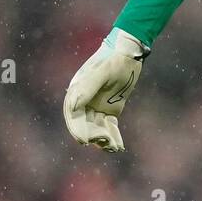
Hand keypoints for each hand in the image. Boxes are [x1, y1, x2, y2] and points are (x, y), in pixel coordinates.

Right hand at [63, 28, 149, 151]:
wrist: (128, 53)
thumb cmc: (114, 60)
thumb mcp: (102, 72)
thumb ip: (88, 87)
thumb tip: (73, 105)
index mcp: (77, 92)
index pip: (73, 115)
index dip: (77, 129)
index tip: (84, 140)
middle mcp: (84, 102)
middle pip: (84, 125)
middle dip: (92, 136)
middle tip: (104, 142)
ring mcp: (97, 107)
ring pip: (96, 128)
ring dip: (103, 140)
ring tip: (113, 147)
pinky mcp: (110, 111)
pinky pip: (109, 127)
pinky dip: (113, 137)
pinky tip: (119, 146)